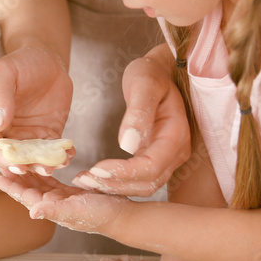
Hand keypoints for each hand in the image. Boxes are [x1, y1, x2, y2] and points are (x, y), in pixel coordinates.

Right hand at [0, 47, 73, 175]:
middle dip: (25, 166)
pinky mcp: (44, 138)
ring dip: (43, 165)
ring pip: (30, 159)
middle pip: (9, 158)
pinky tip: (68, 154)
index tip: (15, 162)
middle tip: (41, 168)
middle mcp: (2, 133)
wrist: (47, 61)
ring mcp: (24, 138)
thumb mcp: (5, 72)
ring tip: (58, 163)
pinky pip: (50, 152)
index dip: (0, 157)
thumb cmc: (21, 62)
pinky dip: (59, 156)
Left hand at [0, 174, 128, 233]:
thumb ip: (54, 210)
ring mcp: (62, 199)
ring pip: (40, 185)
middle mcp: (54, 205)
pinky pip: (53, 181)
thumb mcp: (77, 211)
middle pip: (30, 190)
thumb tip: (32, 211)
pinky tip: (39, 165)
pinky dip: (45, 173)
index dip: (12, 188)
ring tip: (16, 162)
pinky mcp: (72, 193)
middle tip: (2, 164)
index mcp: (52, 209)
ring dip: (28, 174)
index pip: (27, 197)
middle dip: (16, 179)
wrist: (123, 215)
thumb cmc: (102, 215)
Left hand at [72, 55, 190, 195]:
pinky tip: (95, 178)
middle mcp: (176, 152)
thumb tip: (128, 145)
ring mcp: (168, 158)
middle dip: (116, 185)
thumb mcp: (143, 84)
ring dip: (115, 188)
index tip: (96, 169)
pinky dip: (117, 183)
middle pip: (148, 183)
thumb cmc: (151, 74)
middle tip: (83, 180)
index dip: (124, 172)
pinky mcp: (155, 159)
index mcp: (176, 134)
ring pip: (144, 186)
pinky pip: (138, 180)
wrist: (159, 72)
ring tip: (84, 181)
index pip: (152, 166)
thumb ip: (138, 112)